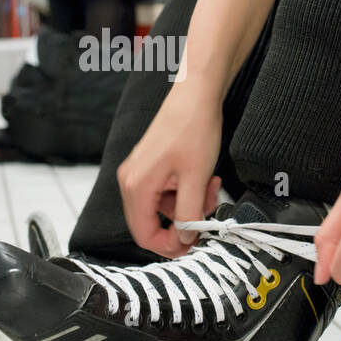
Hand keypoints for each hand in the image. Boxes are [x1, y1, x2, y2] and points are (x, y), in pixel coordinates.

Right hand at [117, 83, 222, 257]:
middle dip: (183, 221)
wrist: (195, 95)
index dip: (169, 246)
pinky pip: (164, 192)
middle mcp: (130, 181)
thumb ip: (188, 215)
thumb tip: (185, 239)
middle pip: (152, 222)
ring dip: (188, 204)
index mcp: (136, 186)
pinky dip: (184, 191)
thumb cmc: (193, 129)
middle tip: (207, 211)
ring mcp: (138, 172)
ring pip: (162, 207)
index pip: (144, 235)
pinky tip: (202, 176)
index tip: (193, 243)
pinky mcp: (148, 166)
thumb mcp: (196, 179)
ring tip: (209, 185)